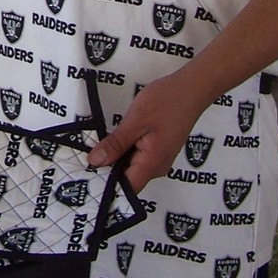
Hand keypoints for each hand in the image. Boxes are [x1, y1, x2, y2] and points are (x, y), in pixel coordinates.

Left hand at [86, 68, 206, 194]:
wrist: (192, 88)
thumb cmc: (166, 102)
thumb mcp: (135, 121)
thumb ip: (115, 144)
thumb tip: (95, 161)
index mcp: (152, 164)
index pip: (126, 188)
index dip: (106, 185)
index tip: (87, 176)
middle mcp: (157, 167)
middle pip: (128, 179)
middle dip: (107, 170)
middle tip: (85, 158)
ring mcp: (159, 158)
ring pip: (131, 167)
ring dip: (115, 158)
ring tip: (95, 148)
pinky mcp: (159, 149)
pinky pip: (138, 157)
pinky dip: (124, 150)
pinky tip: (113, 140)